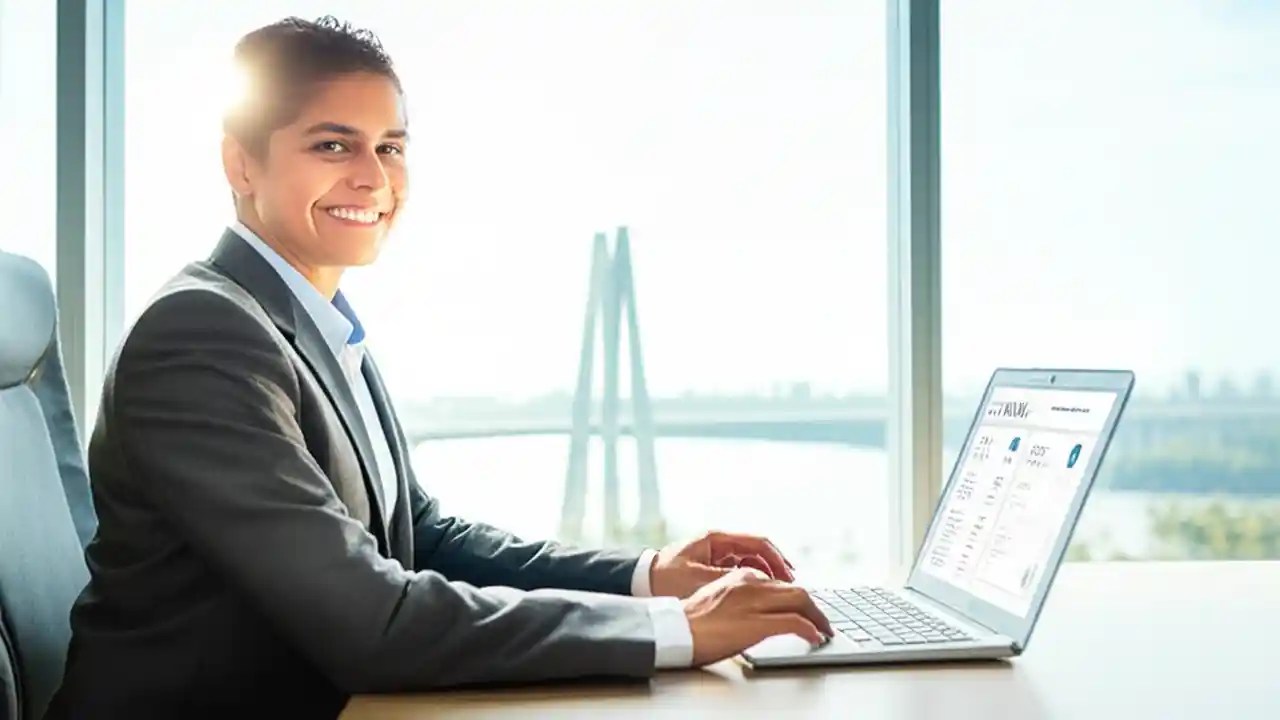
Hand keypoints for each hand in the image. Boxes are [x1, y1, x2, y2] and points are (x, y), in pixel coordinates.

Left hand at [650, 530, 796, 598]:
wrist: (639, 582)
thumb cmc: (664, 579)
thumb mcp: (699, 579)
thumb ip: (729, 578)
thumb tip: (758, 583)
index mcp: (716, 538)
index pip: (758, 543)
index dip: (778, 558)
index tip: (789, 575)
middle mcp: (718, 543)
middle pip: (757, 551)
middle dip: (775, 568)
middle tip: (789, 586)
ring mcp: (716, 554)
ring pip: (750, 562)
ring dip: (765, 575)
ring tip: (777, 593)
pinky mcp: (711, 566)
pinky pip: (739, 570)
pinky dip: (751, 580)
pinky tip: (758, 595)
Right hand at [681, 567, 833, 665]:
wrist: (674, 630)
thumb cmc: (691, 621)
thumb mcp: (719, 598)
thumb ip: (740, 598)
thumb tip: (758, 612)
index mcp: (741, 575)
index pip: (780, 583)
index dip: (797, 598)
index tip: (805, 609)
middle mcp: (752, 583)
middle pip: (796, 590)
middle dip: (814, 607)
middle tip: (822, 621)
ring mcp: (755, 602)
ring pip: (800, 601)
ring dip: (817, 617)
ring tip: (824, 630)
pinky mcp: (757, 623)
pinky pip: (795, 623)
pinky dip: (810, 629)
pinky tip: (815, 637)